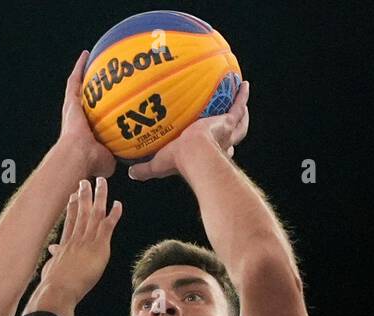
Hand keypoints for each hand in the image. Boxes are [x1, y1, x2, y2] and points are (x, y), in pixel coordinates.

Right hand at [36, 176, 121, 303]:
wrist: (58, 289)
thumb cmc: (53, 283)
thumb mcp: (52, 266)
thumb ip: (55, 256)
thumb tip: (53, 249)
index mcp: (65, 243)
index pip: (70, 221)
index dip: (72, 207)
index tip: (72, 196)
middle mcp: (76, 237)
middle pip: (81, 211)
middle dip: (84, 194)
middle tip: (85, 181)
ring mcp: (87, 240)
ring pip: (94, 213)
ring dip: (99, 196)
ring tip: (101, 182)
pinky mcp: (98, 246)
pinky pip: (108, 226)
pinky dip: (114, 214)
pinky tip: (118, 204)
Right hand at [57, 50, 116, 177]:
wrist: (79, 156)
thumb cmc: (93, 162)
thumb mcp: (110, 159)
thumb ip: (119, 154)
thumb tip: (131, 157)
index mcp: (86, 134)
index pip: (95, 120)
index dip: (101, 111)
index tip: (109, 104)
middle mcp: (78, 120)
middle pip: (86, 101)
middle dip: (93, 91)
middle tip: (102, 79)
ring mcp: (73, 110)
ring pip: (79, 88)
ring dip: (85, 75)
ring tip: (94, 60)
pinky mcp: (70, 102)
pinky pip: (75, 81)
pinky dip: (80, 67)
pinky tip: (87, 54)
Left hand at [129, 80, 249, 181]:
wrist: (194, 154)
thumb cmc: (178, 162)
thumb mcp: (157, 165)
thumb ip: (144, 169)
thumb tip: (130, 172)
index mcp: (205, 154)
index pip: (214, 152)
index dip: (216, 150)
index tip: (214, 146)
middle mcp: (219, 144)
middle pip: (230, 136)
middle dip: (232, 129)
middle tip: (232, 119)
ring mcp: (225, 133)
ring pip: (239, 121)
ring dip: (241, 110)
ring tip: (241, 97)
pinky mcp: (227, 122)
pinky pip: (237, 106)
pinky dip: (242, 96)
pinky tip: (244, 84)